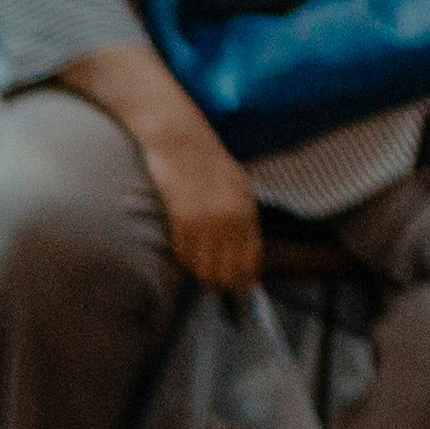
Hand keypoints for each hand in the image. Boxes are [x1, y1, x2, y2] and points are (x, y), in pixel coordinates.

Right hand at [143, 114, 262, 291]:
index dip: (245, 277)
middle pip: (226, 269)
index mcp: (246, 209)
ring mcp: (203, 221)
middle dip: (222, 281)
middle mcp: (228, 219)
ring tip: (199, 270)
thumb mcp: (237, 186)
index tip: (241, 287)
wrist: (180, 141)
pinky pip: (182, 254)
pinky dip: (182, 260)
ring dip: (200, 272)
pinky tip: (184, 255)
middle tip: (217, 285)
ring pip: (202, 266)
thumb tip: (244, 253)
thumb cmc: (208, 162)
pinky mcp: (180, 220)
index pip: (250, 257)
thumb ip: (242, 218)